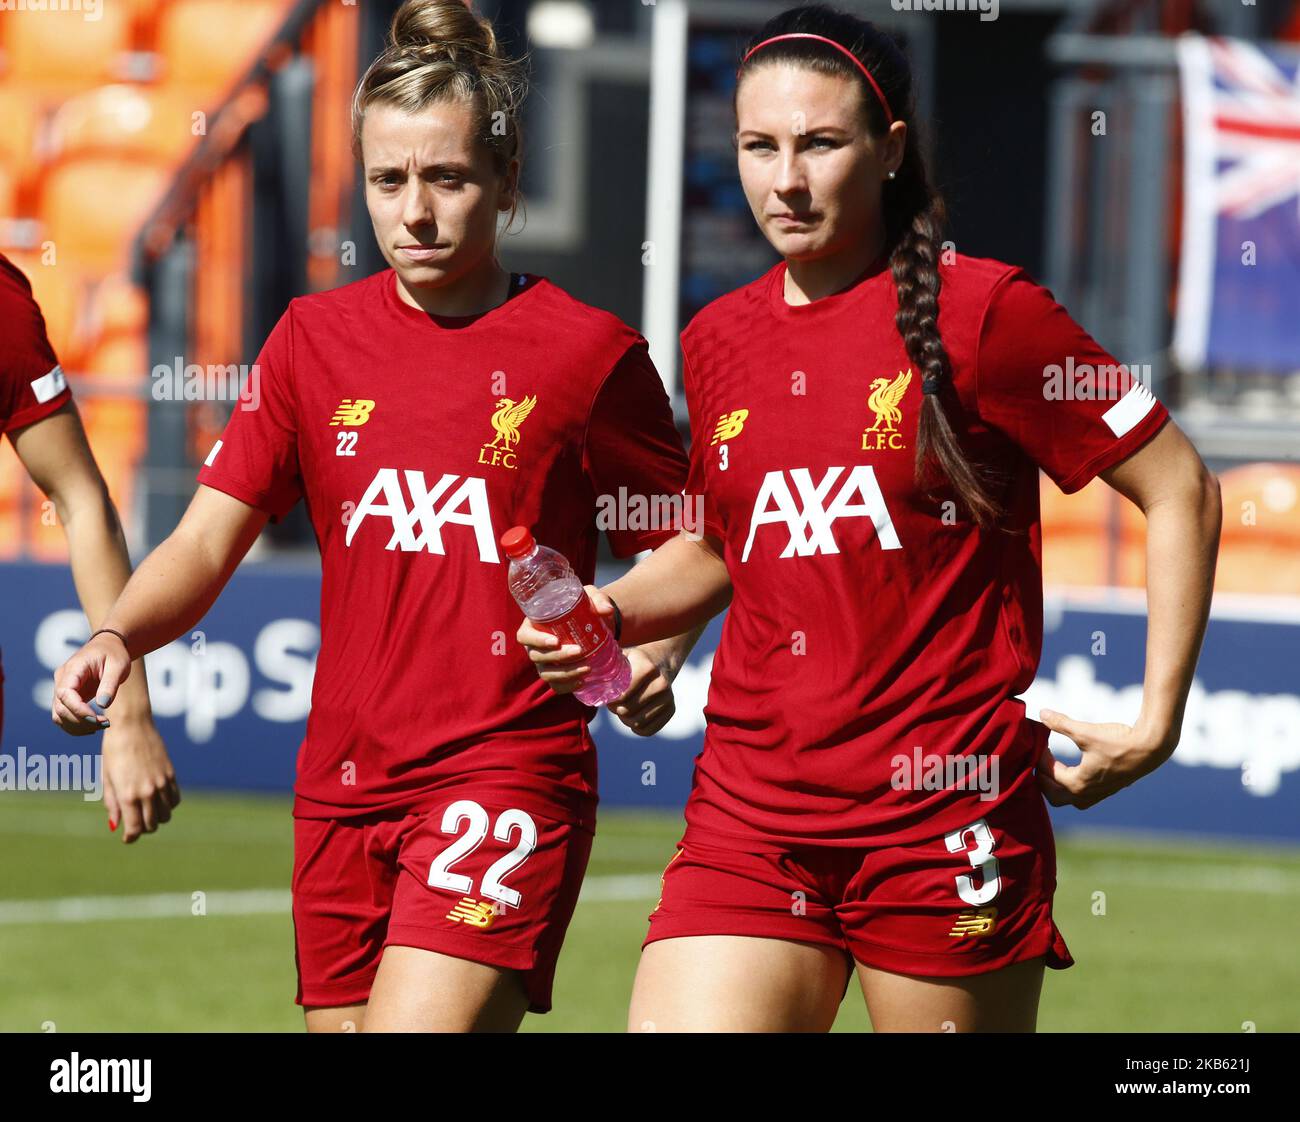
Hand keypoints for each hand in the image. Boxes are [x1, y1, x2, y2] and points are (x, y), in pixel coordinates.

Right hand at [51, 632, 132, 734]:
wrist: (108, 646)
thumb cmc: (114, 653)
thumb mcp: (118, 666)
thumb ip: (110, 684)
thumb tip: (102, 705)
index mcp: (73, 668)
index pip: (64, 693)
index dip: (78, 710)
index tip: (97, 719)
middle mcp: (62, 679)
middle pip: (60, 707)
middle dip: (81, 721)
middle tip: (105, 723)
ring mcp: (62, 689)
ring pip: (59, 715)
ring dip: (78, 726)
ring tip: (102, 725)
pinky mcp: (68, 697)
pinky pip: (64, 716)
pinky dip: (76, 725)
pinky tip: (94, 726)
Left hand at [100, 716, 181, 841]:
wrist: (131, 726)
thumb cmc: (113, 752)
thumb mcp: (108, 779)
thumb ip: (112, 804)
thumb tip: (115, 825)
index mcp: (128, 795)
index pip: (135, 829)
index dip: (131, 837)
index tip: (127, 838)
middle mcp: (147, 792)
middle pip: (151, 824)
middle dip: (142, 829)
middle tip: (135, 824)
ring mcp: (162, 783)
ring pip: (165, 814)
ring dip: (156, 818)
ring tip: (147, 813)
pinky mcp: (171, 775)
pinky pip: (175, 799)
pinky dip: (168, 805)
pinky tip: (158, 801)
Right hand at [516, 584, 615, 694]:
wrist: (593, 625)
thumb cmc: (582, 608)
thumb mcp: (588, 599)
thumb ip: (597, 601)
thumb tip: (607, 610)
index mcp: (534, 625)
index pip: (524, 636)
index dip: (536, 640)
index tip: (556, 641)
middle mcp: (535, 646)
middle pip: (537, 656)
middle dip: (558, 656)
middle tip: (579, 651)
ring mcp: (543, 663)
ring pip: (547, 673)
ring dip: (566, 673)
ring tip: (587, 668)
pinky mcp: (555, 675)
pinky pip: (556, 686)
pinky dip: (568, 686)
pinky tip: (582, 681)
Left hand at [608, 646, 676, 735]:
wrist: (661, 662)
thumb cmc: (634, 661)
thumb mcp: (622, 657)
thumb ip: (606, 666)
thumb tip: (583, 677)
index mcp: (647, 668)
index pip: (623, 695)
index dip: (611, 700)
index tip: (607, 698)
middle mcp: (661, 684)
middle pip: (629, 710)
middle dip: (616, 710)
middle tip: (613, 705)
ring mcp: (668, 698)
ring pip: (637, 722)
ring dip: (625, 720)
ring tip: (622, 711)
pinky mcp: (671, 710)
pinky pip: (648, 730)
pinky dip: (636, 728)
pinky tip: (633, 718)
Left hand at [1035, 708, 1175, 809]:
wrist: (1151, 747)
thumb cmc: (1118, 741)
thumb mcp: (1085, 731)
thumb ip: (1061, 723)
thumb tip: (1042, 713)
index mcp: (1078, 784)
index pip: (1049, 774)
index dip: (1041, 757)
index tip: (1040, 742)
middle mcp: (1087, 794)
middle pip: (1055, 797)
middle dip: (1044, 781)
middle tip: (1040, 762)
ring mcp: (1100, 794)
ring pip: (1071, 799)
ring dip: (1059, 787)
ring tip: (1054, 768)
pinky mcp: (1110, 788)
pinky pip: (1085, 796)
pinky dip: (1074, 787)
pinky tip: (1076, 769)